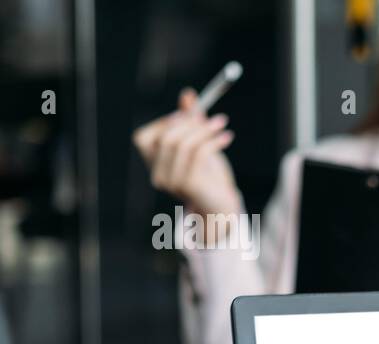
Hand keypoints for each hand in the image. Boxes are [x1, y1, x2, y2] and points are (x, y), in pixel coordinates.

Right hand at [132, 88, 240, 224]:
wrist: (222, 205)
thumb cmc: (208, 175)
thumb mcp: (198, 144)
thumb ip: (191, 121)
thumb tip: (188, 95)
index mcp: (153, 164)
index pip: (144, 138)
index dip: (164, 122)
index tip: (190, 114)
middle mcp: (157, 174)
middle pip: (166, 138)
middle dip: (190, 123)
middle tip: (214, 118)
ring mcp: (171, 181)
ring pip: (182, 144)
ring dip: (205, 130)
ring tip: (222, 124)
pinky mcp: (189, 184)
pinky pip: (198, 154)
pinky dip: (213, 141)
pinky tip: (226, 137)